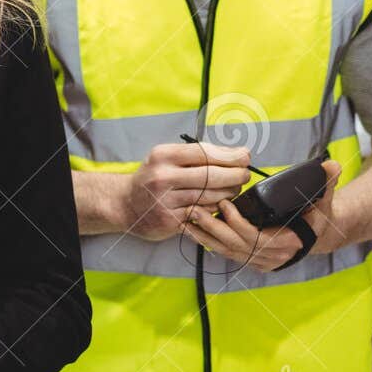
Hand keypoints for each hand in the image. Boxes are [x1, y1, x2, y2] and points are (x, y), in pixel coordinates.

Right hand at [118, 142, 253, 240]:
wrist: (125, 203)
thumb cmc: (153, 177)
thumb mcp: (167, 158)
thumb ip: (198, 154)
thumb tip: (238, 152)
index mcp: (164, 155)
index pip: (205, 152)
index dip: (230, 156)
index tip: (245, 157)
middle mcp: (163, 176)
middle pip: (211, 175)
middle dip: (235, 175)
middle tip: (244, 175)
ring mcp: (166, 200)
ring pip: (210, 196)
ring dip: (229, 193)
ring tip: (233, 189)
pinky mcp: (171, 219)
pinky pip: (204, 213)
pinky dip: (215, 208)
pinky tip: (218, 204)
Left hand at [184, 160, 342, 271]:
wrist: (318, 234)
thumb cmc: (319, 215)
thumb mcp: (324, 200)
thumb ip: (327, 184)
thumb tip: (332, 165)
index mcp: (287, 245)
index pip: (256, 239)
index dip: (239, 223)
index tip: (224, 204)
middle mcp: (270, 258)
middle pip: (235, 246)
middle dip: (213, 229)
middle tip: (193, 209)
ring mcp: (258, 261)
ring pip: (225, 251)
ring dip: (204, 236)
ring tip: (185, 217)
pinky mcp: (248, 258)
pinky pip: (224, 251)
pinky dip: (206, 240)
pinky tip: (190, 228)